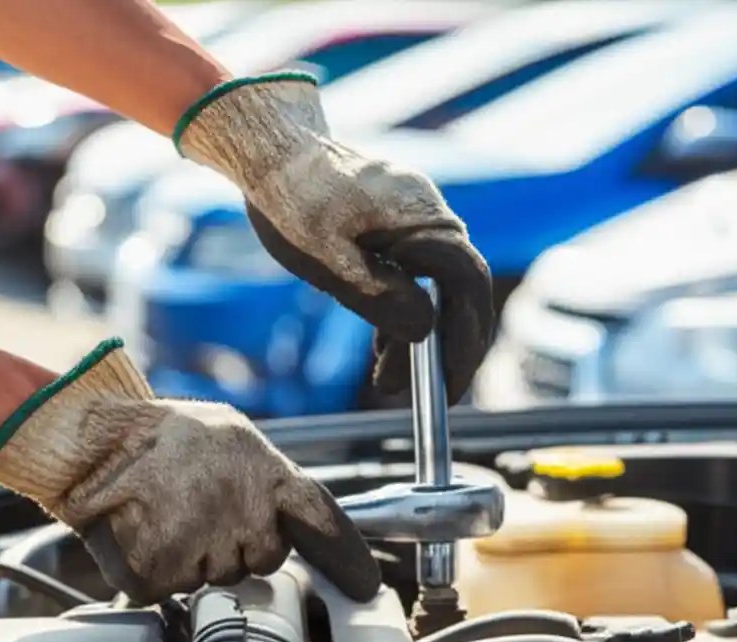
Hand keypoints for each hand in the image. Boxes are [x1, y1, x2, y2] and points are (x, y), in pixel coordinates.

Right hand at [0, 338, 380, 603]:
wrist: (92, 441)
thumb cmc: (160, 432)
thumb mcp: (230, 434)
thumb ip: (266, 475)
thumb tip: (292, 511)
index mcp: (267, 476)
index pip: (323, 522)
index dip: (346, 556)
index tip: (365, 583)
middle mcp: (244, 518)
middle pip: (263, 557)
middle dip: (240, 541)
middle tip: (203, 506)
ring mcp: (204, 551)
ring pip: (216, 575)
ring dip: (197, 553)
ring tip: (168, 510)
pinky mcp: (163, 576)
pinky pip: (172, 585)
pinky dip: (158, 567)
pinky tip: (146, 530)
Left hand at [176, 74, 495, 403]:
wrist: (269, 147)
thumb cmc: (291, 198)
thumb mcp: (326, 256)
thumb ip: (377, 294)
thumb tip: (425, 332)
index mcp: (423, 220)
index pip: (466, 289)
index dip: (463, 343)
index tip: (448, 390)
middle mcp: (432, 217)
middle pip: (463, 292)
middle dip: (452, 350)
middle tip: (434, 399)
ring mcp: (418, 219)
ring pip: (439, 288)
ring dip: (423, 338)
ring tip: (388, 383)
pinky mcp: (398, 226)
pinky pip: (418, 275)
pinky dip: (405, 312)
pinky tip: (383, 347)